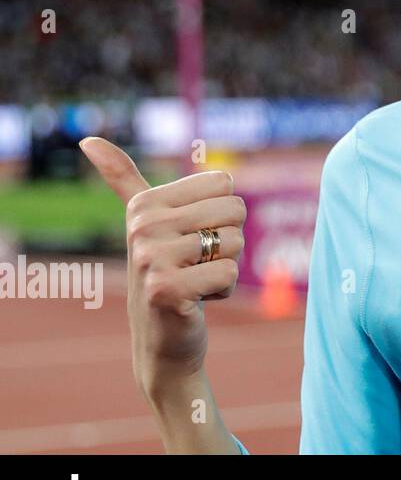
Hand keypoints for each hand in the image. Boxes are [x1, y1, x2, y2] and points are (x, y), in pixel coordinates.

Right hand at [80, 138, 246, 393]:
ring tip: (194, 281)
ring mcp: (151, 258)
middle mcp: (142, 226)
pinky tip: (196, 301)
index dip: (221, 214)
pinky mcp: (165, 290)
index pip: (225, 183)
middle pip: (235, 210)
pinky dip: (222, 290)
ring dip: (225, 267)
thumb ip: (122, 180)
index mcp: (145, 203)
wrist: (162, 338)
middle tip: (196, 264)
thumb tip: (87, 140)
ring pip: (235, 242)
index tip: (190, 237)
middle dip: (228, 241)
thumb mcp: (145, 222)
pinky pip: (229, 273)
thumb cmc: (164, 272)